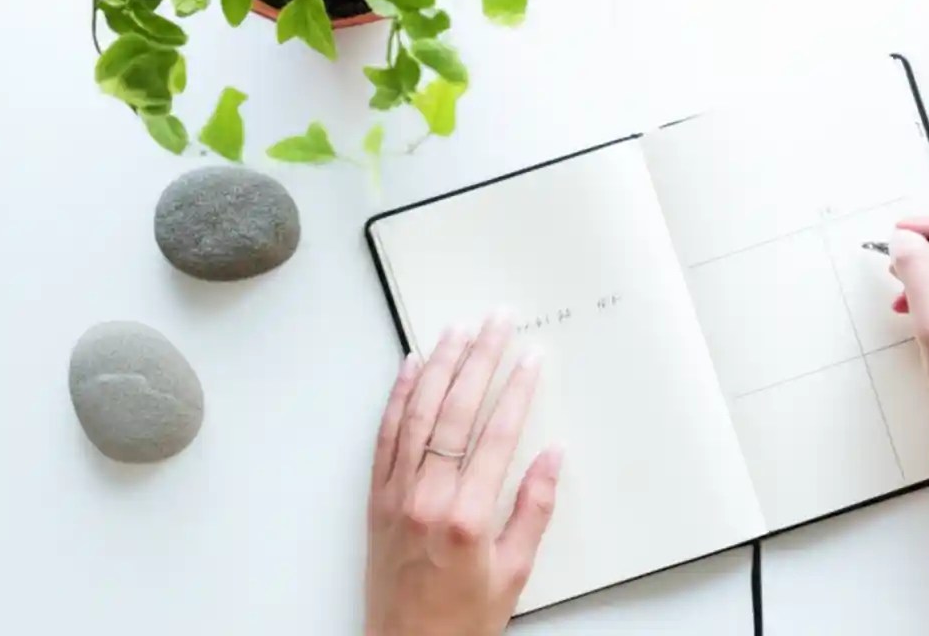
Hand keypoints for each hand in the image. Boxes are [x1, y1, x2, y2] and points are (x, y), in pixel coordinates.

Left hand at [365, 314, 562, 635]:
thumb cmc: (460, 620)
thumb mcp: (514, 573)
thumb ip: (534, 509)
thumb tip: (551, 456)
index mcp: (465, 517)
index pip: (495, 435)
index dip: (516, 390)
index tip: (531, 358)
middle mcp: (425, 497)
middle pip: (454, 411)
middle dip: (480, 359)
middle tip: (497, 322)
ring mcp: (396, 494)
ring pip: (416, 413)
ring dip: (438, 365)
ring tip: (457, 330)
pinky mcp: (377, 497)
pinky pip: (386, 435)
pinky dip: (398, 397)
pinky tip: (410, 368)